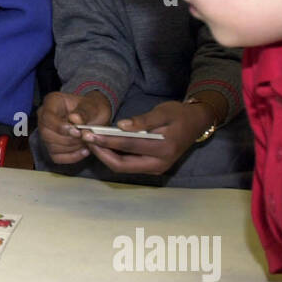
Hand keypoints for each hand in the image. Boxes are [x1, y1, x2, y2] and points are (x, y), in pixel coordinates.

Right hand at [36, 90, 111, 164]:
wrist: (95, 117)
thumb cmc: (92, 109)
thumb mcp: (93, 107)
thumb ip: (85, 112)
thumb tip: (74, 119)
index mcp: (52, 102)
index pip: (47, 117)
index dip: (60, 127)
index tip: (77, 132)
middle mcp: (44, 117)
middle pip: (46, 134)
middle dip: (68, 139)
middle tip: (85, 138)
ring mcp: (46, 132)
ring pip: (51, 146)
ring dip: (72, 148)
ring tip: (86, 143)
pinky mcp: (51, 146)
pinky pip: (56, 157)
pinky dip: (72, 156)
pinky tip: (84, 151)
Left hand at [81, 99, 215, 175]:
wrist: (195, 124)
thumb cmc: (179, 115)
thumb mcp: (163, 112)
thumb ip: (142, 121)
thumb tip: (120, 126)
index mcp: (164, 148)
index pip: (129, 147)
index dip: (106, 141)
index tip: (89, 134)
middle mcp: (159, 164)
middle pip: (122, 165)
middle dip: (101, 153)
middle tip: (85, 140)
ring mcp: (155, 169)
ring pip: (123, 167)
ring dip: (104, 156)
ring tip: (90, 141)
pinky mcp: (151, 168)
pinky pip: (128, 165)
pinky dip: (113, 156)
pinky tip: (102, 145)